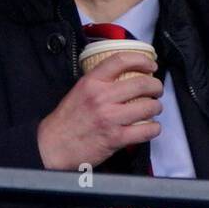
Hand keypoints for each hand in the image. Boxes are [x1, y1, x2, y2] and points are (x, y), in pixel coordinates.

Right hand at [37, 52, 163, 169]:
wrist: (52, 147)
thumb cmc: (66, 121)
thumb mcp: (79, 92)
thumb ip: (99, 82)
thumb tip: (124, 75)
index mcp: (91, 83)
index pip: (121, 60)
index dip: (142, 60)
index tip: (151, 65)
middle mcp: (101, 97)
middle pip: (142, 83)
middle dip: (156, 86)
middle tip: (156, 90)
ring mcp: (110, 118)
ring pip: (149, 107)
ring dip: (156, 107)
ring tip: (153, 109)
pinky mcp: (116, 138)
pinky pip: (147, 130)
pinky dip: (154, 128)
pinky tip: (151, 127)